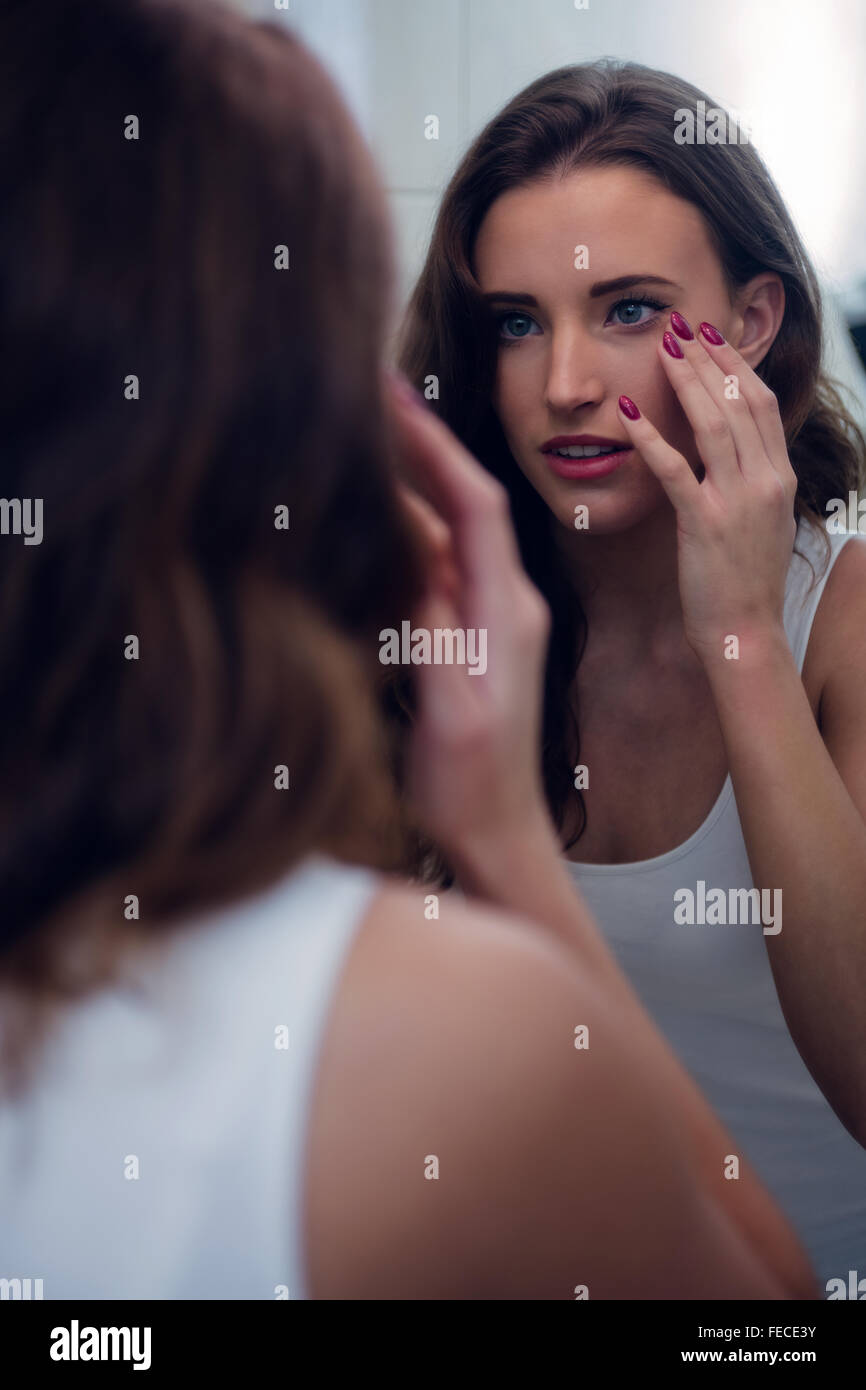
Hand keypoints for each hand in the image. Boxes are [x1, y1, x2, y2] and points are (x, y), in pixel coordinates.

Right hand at [383, 372, 554, 861]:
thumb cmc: (473, 784)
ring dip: (415, 486)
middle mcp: (509, 602)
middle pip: (466, 504)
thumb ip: (436, 629)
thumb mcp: (449, 707)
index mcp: (509, 611)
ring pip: (452, 532)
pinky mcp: (477, 635)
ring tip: (368, 440)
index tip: (396, 397)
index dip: (437, 446)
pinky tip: (381, 518)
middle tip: (373, 395)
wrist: (502, 834)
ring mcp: (495, 617)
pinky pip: (444, 567)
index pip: (476, 505)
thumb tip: (418, 555)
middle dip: (423, 446)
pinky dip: (413, 532)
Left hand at [618, 316, 797, 664]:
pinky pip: (675, 470)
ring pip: (714, 424)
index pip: (762, 404)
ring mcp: (737, 502)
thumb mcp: (761, 521)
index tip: (710, 337)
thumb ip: (751, 481)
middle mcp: (766, 481)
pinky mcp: (705, 524)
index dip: (735, 364)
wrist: (747, 631)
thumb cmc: (746, 581)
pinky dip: (650, 438)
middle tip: (680, 326)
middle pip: (740, 401)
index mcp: (780, 477)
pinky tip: (628, 414)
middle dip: (709, 358)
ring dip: (685, 381)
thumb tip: (731, 450)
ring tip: (661, 349)